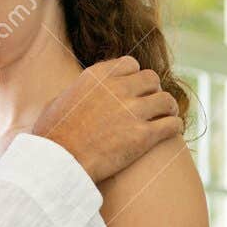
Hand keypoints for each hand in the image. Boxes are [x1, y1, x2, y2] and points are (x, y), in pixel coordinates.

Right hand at [33, 56, 182, 182]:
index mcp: (98, 76)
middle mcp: (118, 88)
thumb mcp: (57, 102)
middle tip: (152, 104)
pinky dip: (175, 126)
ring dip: (168, 108)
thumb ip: (75, 92)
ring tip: (167, 116)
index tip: (135, 88)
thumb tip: (74, 93)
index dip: (135, 76)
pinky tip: (172, 131)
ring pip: (166, 100)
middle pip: (151, 79)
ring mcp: (133, 110)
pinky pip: (172, 124)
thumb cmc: (52, 137)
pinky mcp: (144, 135)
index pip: (130, 64)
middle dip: (153, 91)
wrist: (59, 162)